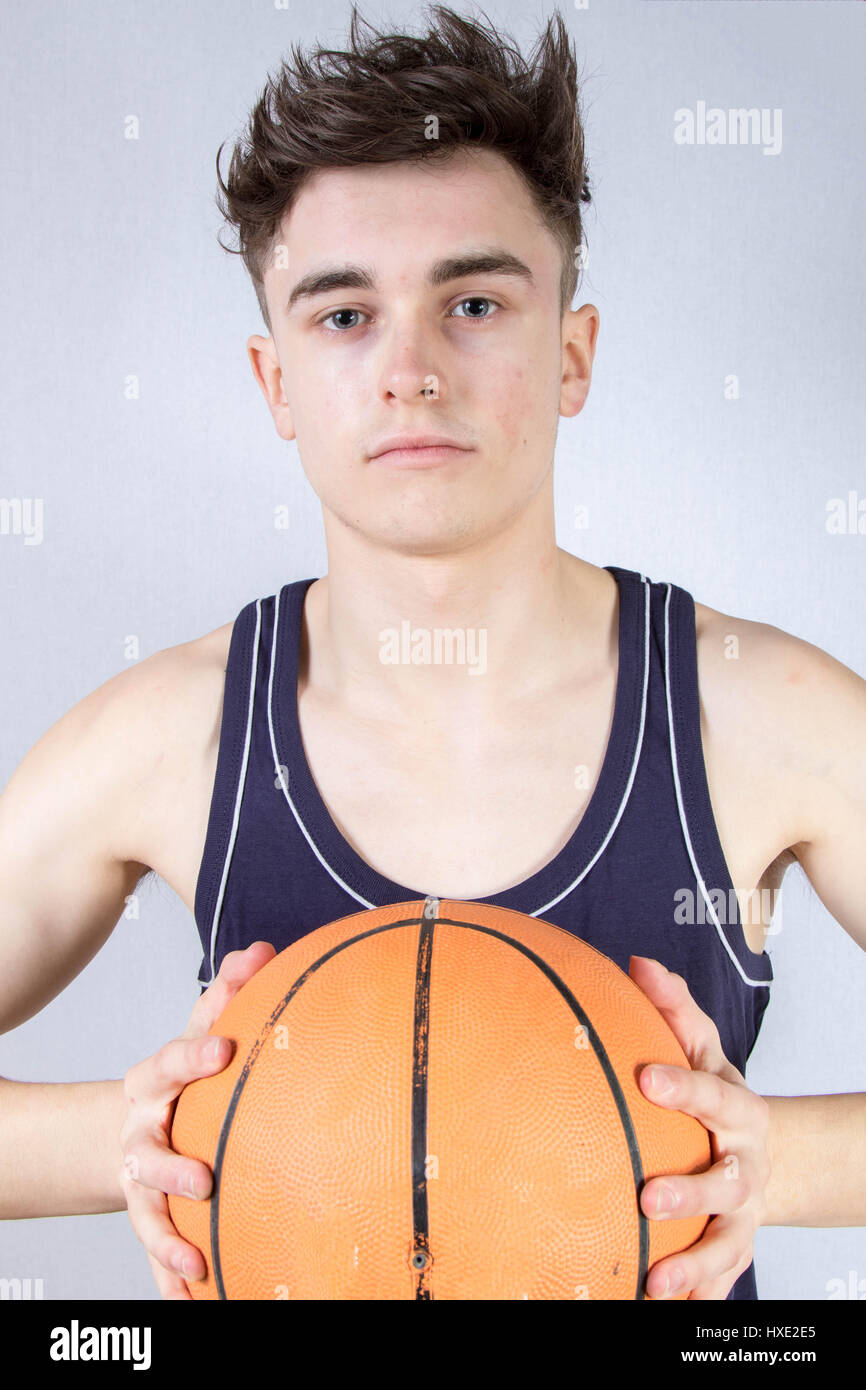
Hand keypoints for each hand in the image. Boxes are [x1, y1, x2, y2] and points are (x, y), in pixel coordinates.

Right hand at [119, 941, 275, 1298]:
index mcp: (155, 1080)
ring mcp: (139, 1178)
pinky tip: (192, 1295)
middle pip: (148, 1149)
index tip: (224, 1048)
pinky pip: (156, 1251)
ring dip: (169, 1234)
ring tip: (197, 1256)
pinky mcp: (148, 1216)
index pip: (170, 1062)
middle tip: (204, 1180)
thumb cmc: (184, 1075)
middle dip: (170, 1166)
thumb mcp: (200, 1033)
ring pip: (147, 1208)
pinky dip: (170, 1275)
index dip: (194, 1055)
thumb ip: (229, 994)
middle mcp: (141, 1131)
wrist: (133, 1127)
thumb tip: (262, 949)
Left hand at [628, 955, 770, 1300]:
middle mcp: (745, 1165)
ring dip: (694, 1263)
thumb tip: (636, 963)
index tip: (646, 1078)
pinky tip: (663, 1306)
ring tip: (656, 1280)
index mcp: (736, 1110)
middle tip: (648, 1197)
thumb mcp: (703, 1052)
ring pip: (726, 1241)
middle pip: (726, 1181)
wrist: (766, 1156)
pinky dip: (698, 1294)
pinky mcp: (736, 1249)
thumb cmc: (717, 1097)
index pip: (711, 1094)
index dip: (682, 1087)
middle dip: (691, 1192)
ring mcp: (744, 1213)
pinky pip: (720, 1278)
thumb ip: (674, 1010)